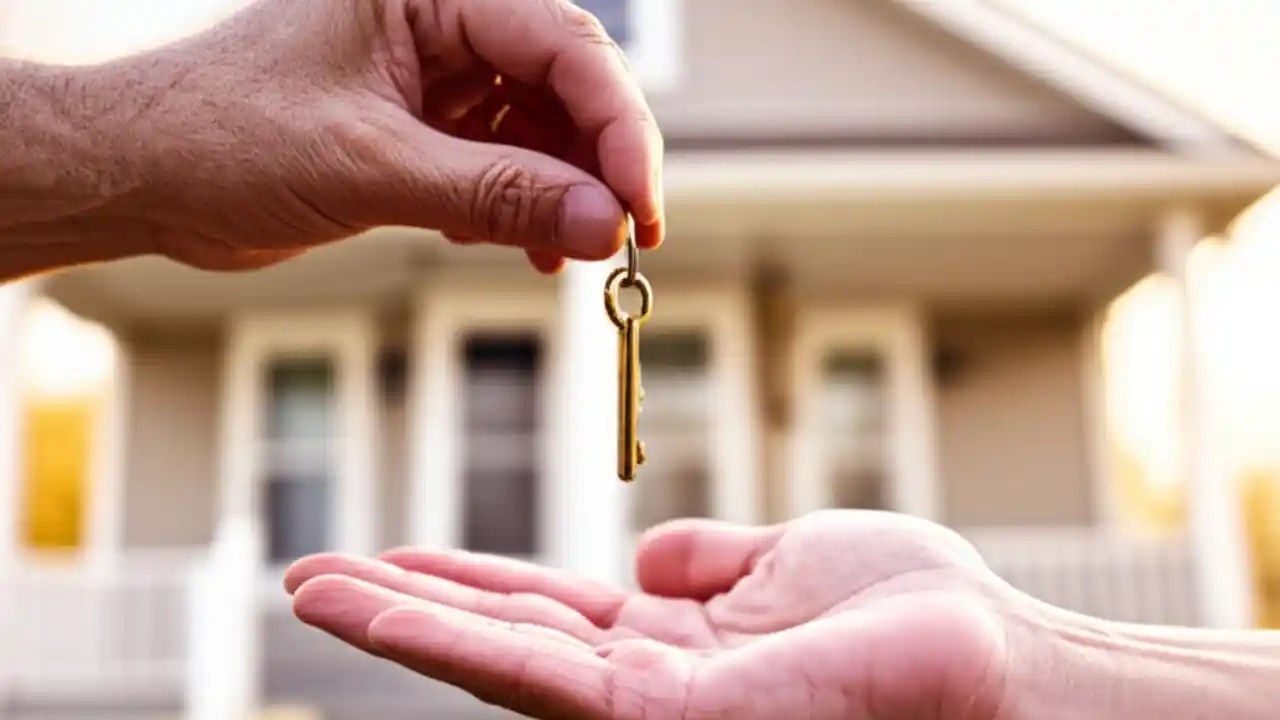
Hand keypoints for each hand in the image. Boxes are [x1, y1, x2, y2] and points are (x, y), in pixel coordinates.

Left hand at [101, 0, 662, 272]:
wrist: (141, 175)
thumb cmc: (219, 136)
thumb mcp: (369, 168)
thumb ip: (495, 195)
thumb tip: (602, 224)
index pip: (563, 44)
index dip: (618, 127)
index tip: (641, 205)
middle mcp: (440, 21)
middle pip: (568, 81)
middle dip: (601, 161)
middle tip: (627, 235)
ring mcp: (434, 74)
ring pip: (544, 126)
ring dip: (566, 192)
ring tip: (569, 252)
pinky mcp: (424, 125)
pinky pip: (506, 160)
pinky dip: (524, 207)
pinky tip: (520, 246)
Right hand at [285, 511, 1019, 718]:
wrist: (996, 666)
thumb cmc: (913, 616)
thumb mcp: (788, 560)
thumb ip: (708, 563)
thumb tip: (643, 560)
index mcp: (676, 646)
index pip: (546, 615)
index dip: (467, 585)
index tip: (397, 557)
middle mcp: (648, 687)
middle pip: (501, 642)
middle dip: (405, 610)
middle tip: (309, 577)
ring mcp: (650, 712)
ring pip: (497, 661)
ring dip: (400, 622)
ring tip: (311, 586)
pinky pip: (535, 672)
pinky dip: (448, 636)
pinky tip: (383, 605)